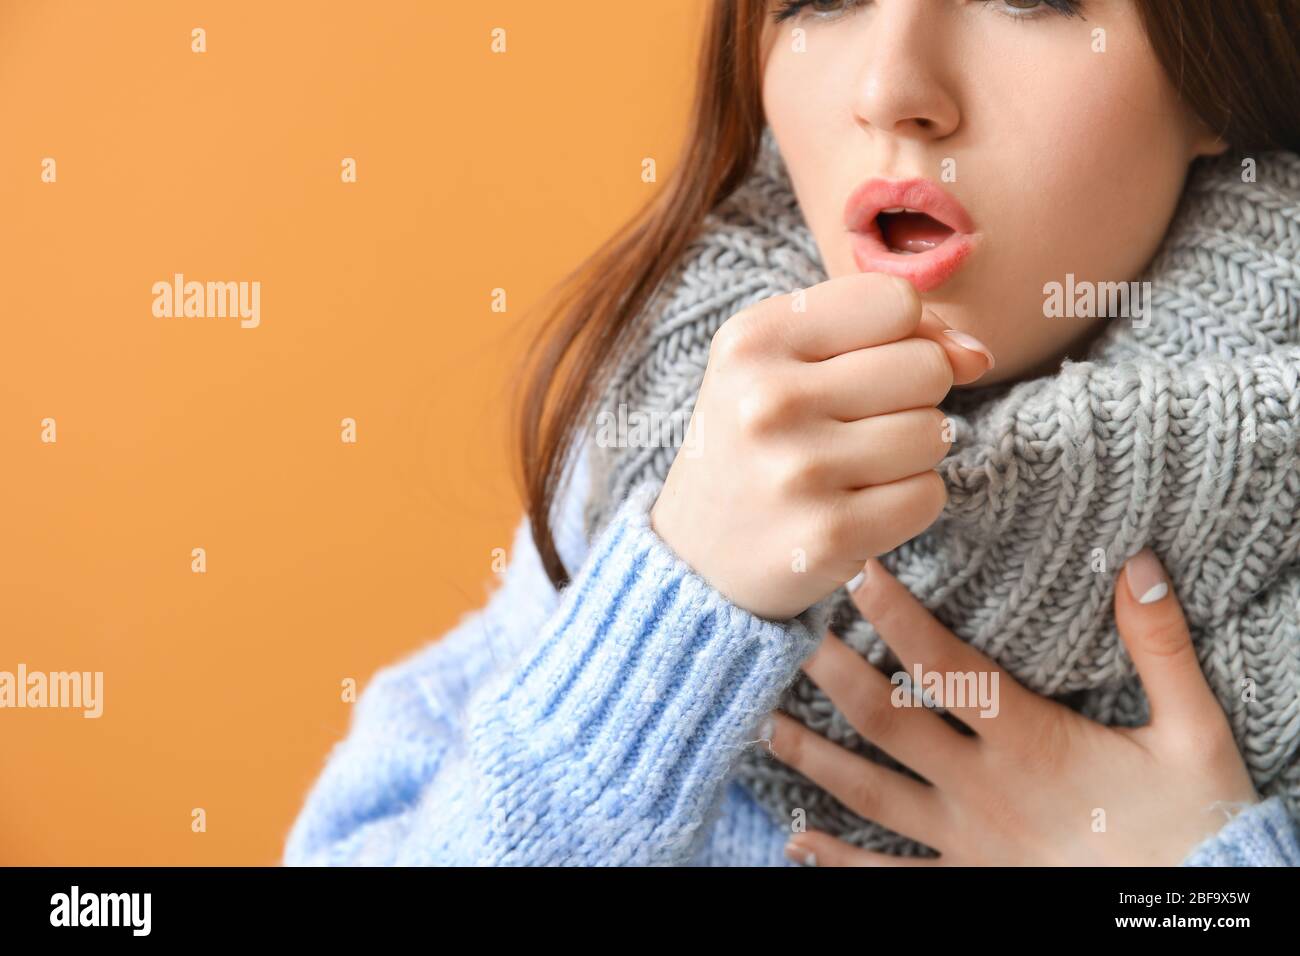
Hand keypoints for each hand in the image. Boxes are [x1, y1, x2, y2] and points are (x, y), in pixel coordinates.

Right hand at [650, 271, 994, 621]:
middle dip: (910, 398)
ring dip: (910, 455)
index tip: (859, 367)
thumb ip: (889, 333)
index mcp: (754, 339)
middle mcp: (767, 400)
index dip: (900, 336)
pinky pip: (928, 495)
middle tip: (851, 426)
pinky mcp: (826, 536)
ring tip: (851, 469)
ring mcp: (797, 471)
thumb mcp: (789, 361)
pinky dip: (905, 504)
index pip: (896, 301)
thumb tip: (978, 355)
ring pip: (934, 433)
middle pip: (927, 368)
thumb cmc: (760, 439)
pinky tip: (855, 509)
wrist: (698, 554)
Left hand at [766, 548, 1260, 865]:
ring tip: (763, 722)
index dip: (898, 617)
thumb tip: (1137, 566)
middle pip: (888, 721)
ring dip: (814, 757)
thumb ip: (1161, 649)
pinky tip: (796, 841)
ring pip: (872, 794)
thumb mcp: (1194, 733)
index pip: (948, 666)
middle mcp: (982, 789)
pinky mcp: (967, 887)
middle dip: (832, 674)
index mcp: (1031, 741)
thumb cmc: (1195, 821)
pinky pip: (890, 878)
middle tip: (784, 632)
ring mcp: (967, 844)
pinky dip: (840, 863)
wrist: (1200, 904)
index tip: (854, 573)